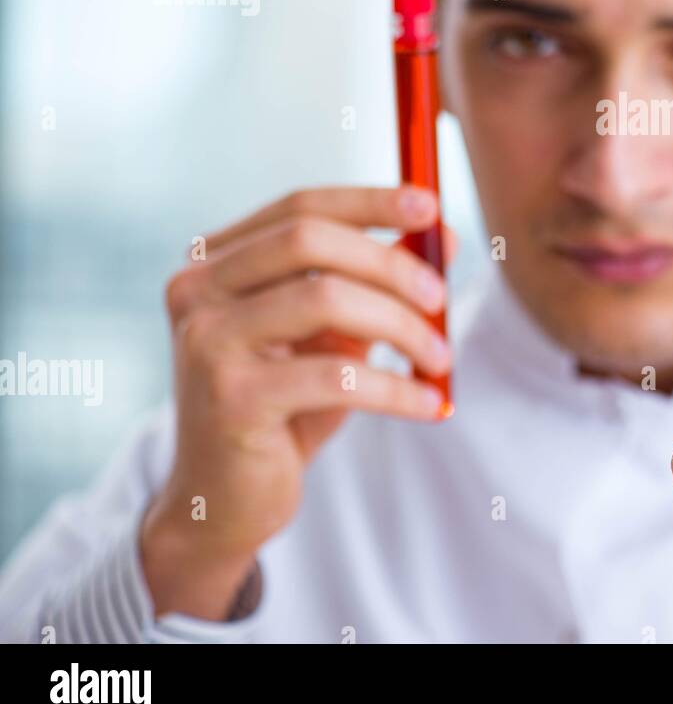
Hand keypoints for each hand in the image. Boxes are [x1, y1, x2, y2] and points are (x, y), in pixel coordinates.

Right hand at [142, 185, 457, 620]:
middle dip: (389, 261)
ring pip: (326, 299)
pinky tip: (430, 403)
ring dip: (400, 326)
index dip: (369, 202)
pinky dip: (396, 387)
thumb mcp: (334, 335)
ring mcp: (207, 344)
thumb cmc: (287, 406)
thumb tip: (444, 234)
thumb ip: (376, 282)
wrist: (225, 501)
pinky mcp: (231, 400)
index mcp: (216, 264)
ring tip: (439, 358)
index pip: (300, 207)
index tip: (431, 205)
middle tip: (441, 296)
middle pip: (309, 240)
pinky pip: (337, 376)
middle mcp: (197, 292)